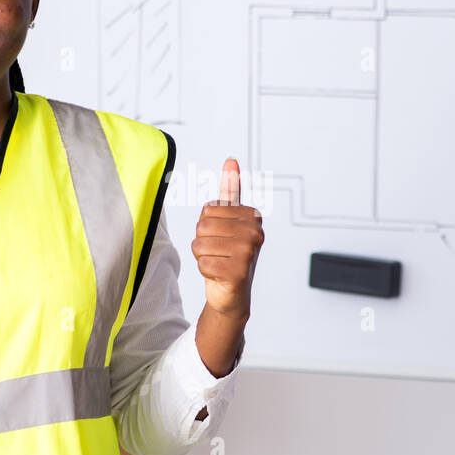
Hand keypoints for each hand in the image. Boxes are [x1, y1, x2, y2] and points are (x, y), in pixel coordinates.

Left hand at [192, 157, 262, 319]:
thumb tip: (231, 160)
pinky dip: (205, 271)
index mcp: (253, 216)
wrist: (233, 294)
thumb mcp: (229, 220)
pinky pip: (202, 263)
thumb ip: (231, 191)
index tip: (223, 237)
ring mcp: (248, 252)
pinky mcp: (238, 272)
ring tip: (219, 262)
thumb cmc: (229, 254)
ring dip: (203, 257)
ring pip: (200, 245)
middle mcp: (255, 232)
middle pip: (203, 225)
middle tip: (219, 252)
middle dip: (203, 241)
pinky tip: (219, 275)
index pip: (209, 208)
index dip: (208, 225)